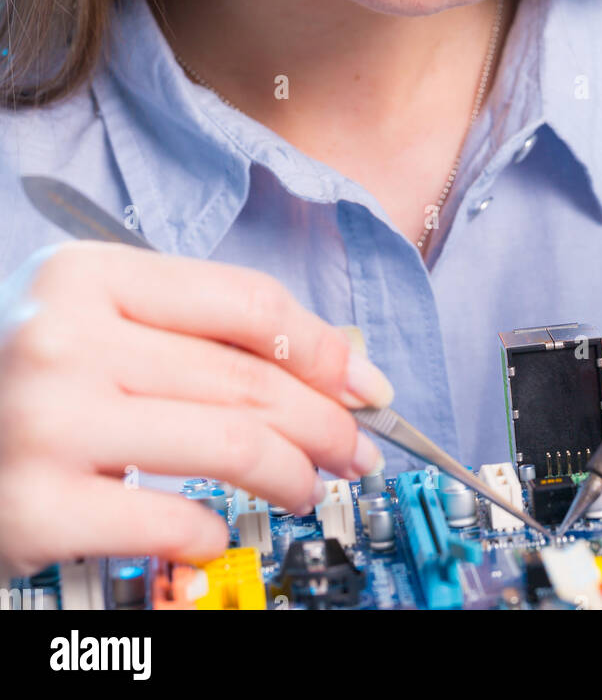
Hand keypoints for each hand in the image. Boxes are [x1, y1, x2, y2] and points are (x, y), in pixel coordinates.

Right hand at [0, 241, 391, 575]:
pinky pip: (169, 520)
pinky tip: (215, 529)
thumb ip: (200, 327)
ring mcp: (48, 422)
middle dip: (325, 420)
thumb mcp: (101, 316)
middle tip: (356, 447)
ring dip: (293, 475)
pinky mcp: (36, 507)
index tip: (364, 384)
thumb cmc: (29, 370)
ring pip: (229, 445)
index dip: (323, 347)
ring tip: (307, 486)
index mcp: (88, 274)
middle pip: (247, 377)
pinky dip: (211, 531)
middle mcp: (64, 338)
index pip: (246, 303)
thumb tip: (335, 365)